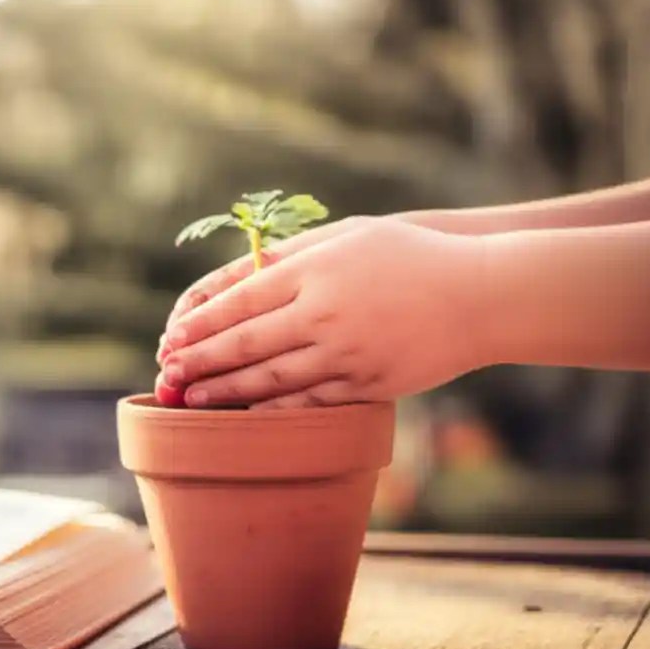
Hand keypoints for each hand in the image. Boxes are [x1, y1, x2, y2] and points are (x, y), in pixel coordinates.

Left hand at [158, 218, 484, 407]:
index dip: (199, 323)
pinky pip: (306, 402)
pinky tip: (245, 413)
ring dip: (224, 391)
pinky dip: (269, 409)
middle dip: (199, 361)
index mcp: (316, 271)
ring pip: (269, 380)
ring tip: (192, 398)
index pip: (238, 300)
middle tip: (166, 374)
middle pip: (245, 343)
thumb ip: (292, 254)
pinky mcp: (366, 385)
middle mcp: (324, 314)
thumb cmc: (410, 257)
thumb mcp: (348, 236)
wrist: (482, 296)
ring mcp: (346, 354)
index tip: (170, 337)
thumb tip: (237, 274)